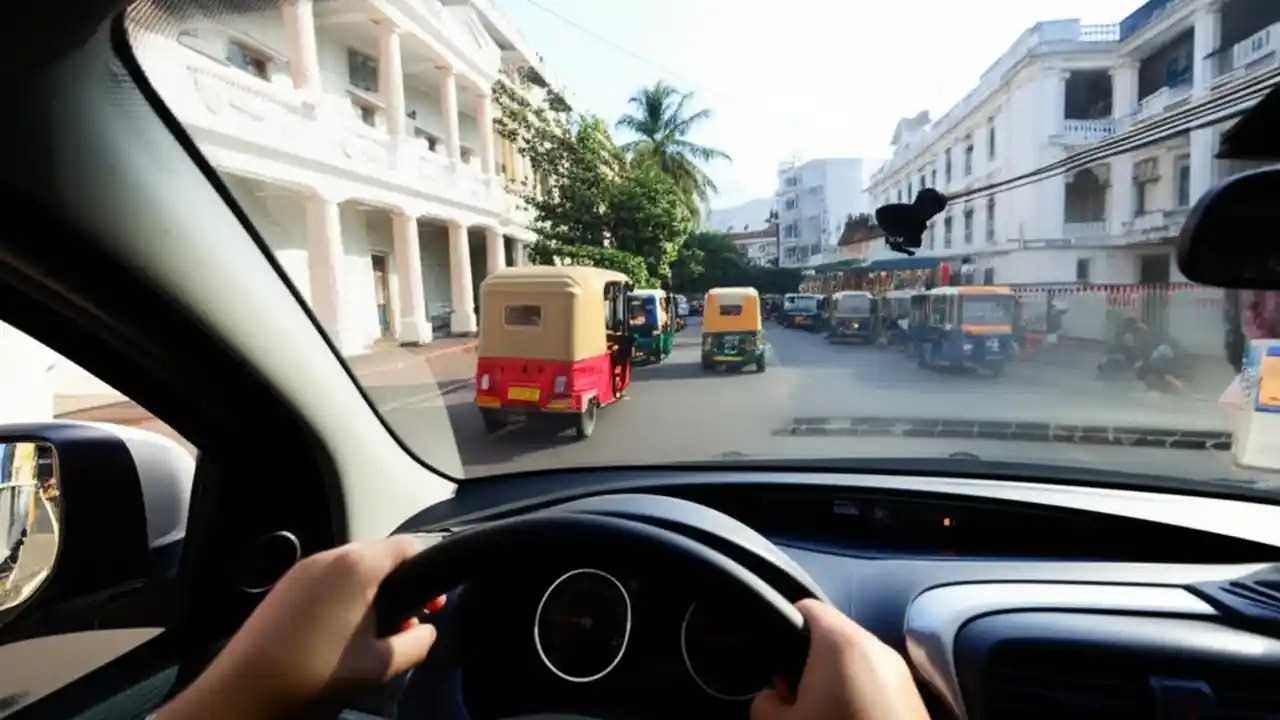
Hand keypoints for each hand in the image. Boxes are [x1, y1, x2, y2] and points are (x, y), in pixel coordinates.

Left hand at [158, 536, 437, 719]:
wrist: (243, 692)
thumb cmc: (315, 674)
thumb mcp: (379, 667)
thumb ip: (417, 644)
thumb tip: (427, 632)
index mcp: (358, 566)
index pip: (409, 545)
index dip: (428, 571)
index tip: (432, 604)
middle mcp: (330, 556)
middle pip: (380, 555)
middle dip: (400, 585)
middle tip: (407, 622)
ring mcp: (303, 569)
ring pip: (353, 567)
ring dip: (372, 591)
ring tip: (374, 632)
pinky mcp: (284, 585)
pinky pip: (328, 578)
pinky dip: (345, 596)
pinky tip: (342, 632)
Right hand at [751, 600, 929, 719]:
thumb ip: (763, 704)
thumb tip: (772, 698)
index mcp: (839, 643)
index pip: (803, 607)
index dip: (782, 628)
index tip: (774, 663)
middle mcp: (874, 646)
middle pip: (831, 634)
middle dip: (808, 661)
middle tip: (797, 698)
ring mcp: (900, 672)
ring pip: (856, 659)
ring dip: (835, 679)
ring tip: (825, 714)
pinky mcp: (915, 697)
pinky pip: (877, 680)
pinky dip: (860, 694)